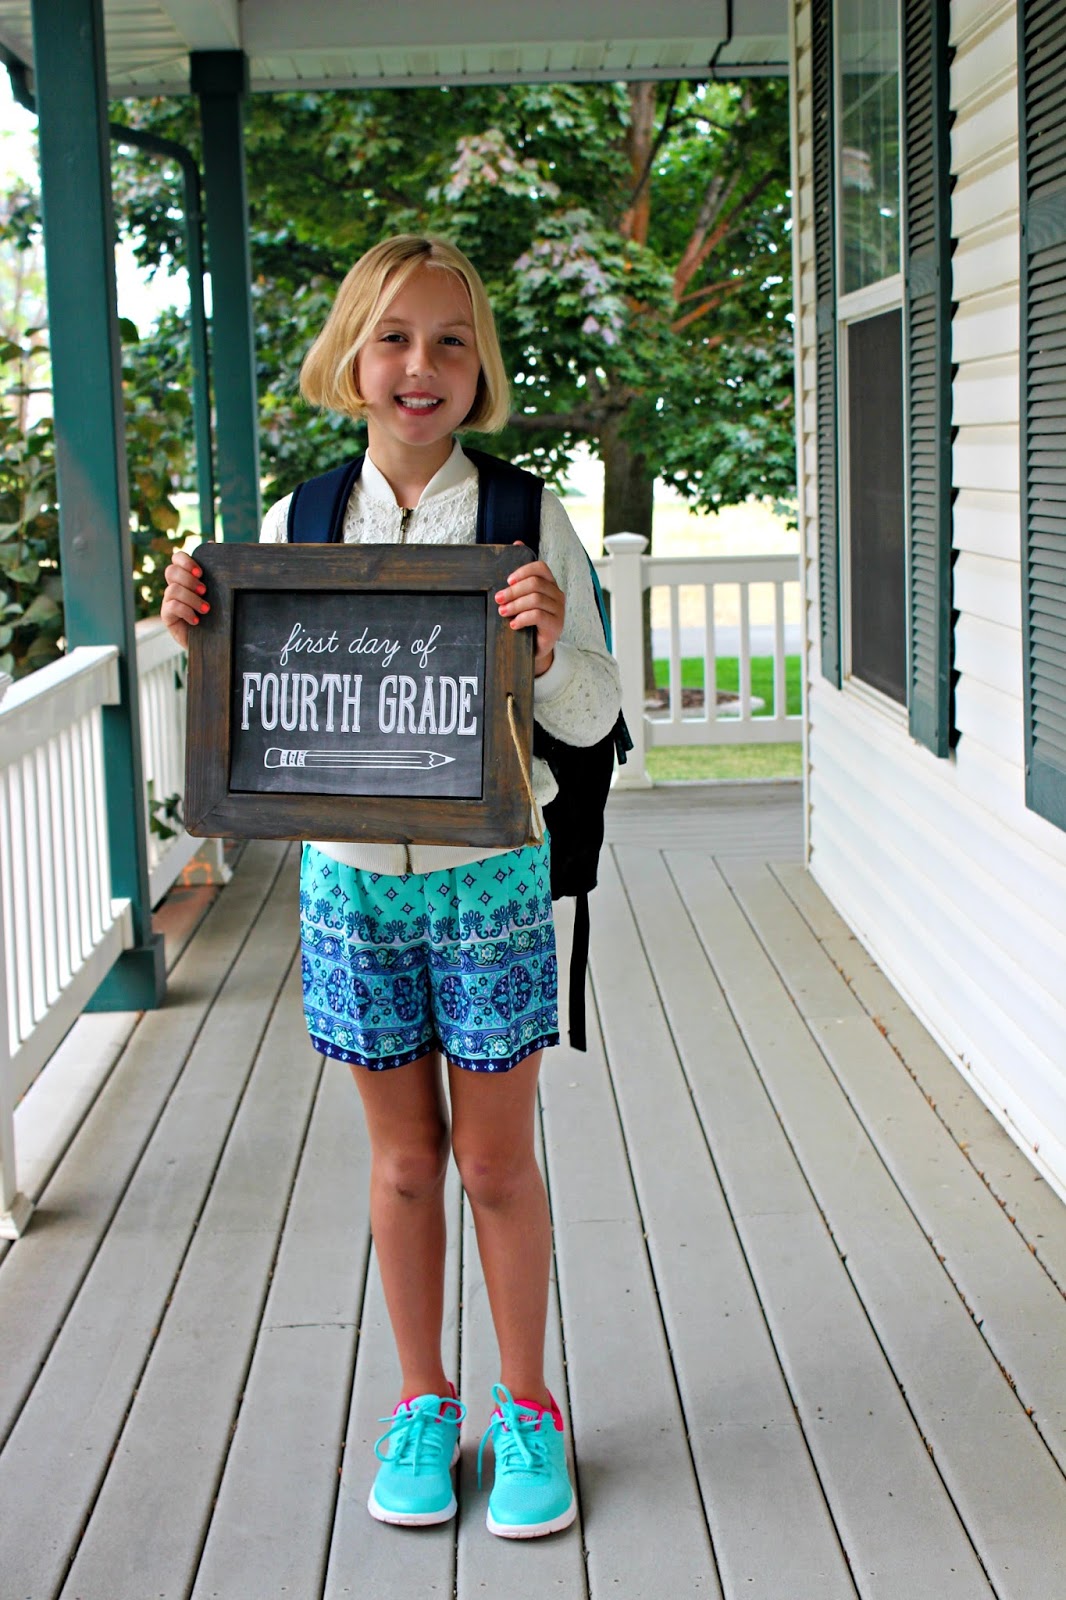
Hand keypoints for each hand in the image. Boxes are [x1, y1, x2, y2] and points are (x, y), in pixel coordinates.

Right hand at [160, 547, 209, 648]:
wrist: (215, 641)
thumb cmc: (218, 614)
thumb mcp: (220, 591)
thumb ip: (215, 570)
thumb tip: (211, 542)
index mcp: (187, 576)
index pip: (177, 558)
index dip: (185, 561)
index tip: (201, 572)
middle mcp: (175, 586)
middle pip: (171, 571)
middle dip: (188, 579)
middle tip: (205, 590)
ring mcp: (169, 601)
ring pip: (173, 590)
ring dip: (191, 598)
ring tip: (206, 609)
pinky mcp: (167, 616)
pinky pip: (170, 606)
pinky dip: (185, 611)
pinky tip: (197, 620)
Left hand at [495, 546, 564, 674]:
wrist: (534, 648)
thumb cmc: (527, 620)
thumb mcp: (521, 597)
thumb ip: (520, 575)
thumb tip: (516, 543)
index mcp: (549, 584)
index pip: (540, 568)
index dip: (523, 571)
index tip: (507, 580)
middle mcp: (557, 595)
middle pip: (535, 584)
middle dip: (513, 591)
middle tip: (498, 599)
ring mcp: (559, 611)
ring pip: (536, 599)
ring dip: (515, 605)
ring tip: (502, 612)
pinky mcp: (556, 626)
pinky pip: (538, 616)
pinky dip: (522, 618)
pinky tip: (513, 624)